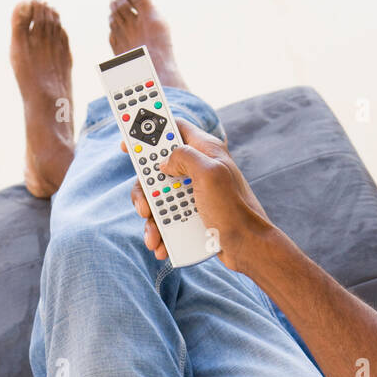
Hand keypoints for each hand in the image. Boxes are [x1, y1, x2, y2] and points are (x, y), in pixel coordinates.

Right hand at [123, 117, 272, 271]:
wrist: (248, 248)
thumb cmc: (234, 210)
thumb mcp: (209, 173)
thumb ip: (184, 157)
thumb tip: (164, 162)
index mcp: (205, 150)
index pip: (174, 129)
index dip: (149, 131)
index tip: (127, 143)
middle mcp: (198, 169)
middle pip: (157, 168)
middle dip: (146, 189)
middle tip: (144, 206)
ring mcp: (194, 193)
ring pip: (159, 197)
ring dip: (151, 216)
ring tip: (154, 234)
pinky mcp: (192, 214)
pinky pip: (167, 218)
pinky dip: (161, 231)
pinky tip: (161, 244)